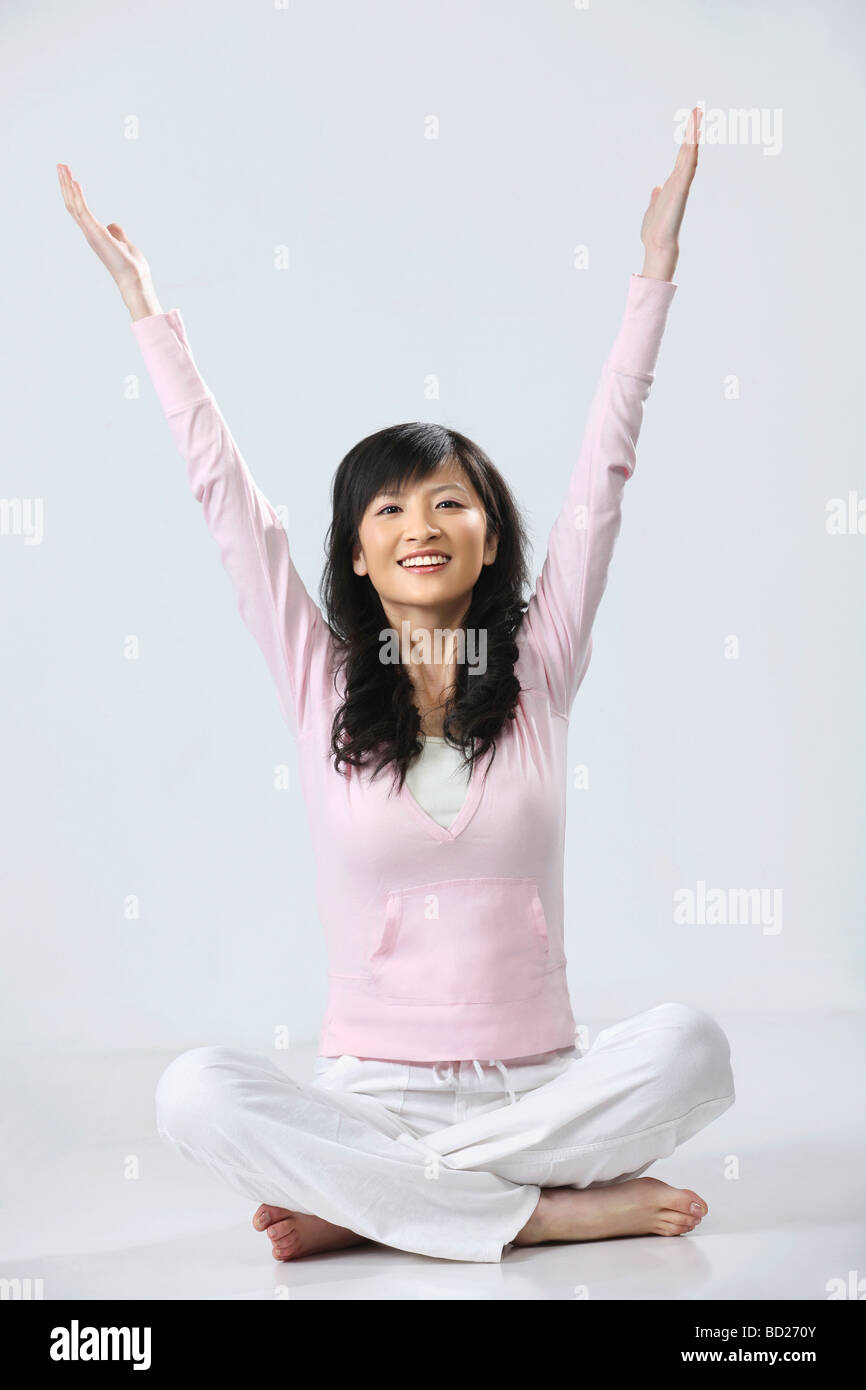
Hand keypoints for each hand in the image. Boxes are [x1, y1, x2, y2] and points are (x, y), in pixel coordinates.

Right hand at [57, 163, 152, 290]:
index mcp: (94, 233)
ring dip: (68, 185)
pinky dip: (78, 196)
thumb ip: (117, 233)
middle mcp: (89, 232)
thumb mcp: (124, 243)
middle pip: (72, 204)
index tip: (69, 176)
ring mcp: (91, 232)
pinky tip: (75, 182)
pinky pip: (84, 211)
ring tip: (63, 168)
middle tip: (60, 165)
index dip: (72, 192)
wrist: (134, 278)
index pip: (79, 209)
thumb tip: (112, 225)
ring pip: (74, 205)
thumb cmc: (131, 265)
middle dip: (65, 184)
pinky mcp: (96, 233)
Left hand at [639, 105, 701, 280]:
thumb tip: (657, 187)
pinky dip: (690, 155)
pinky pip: (687, 169)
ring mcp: (680, 185)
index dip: (687, 138)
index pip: (682, 156)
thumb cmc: (655, 231)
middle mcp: (678, 181)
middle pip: (687, 150)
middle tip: (698, 109)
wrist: (657, 246)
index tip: (691, 120)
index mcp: (673, 183)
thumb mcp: (653, 207)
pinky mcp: (680, 192)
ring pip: (688, 155)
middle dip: (692, 130)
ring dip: (692, 136)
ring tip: (696, 116)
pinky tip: (693, 142)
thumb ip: (657, 196)